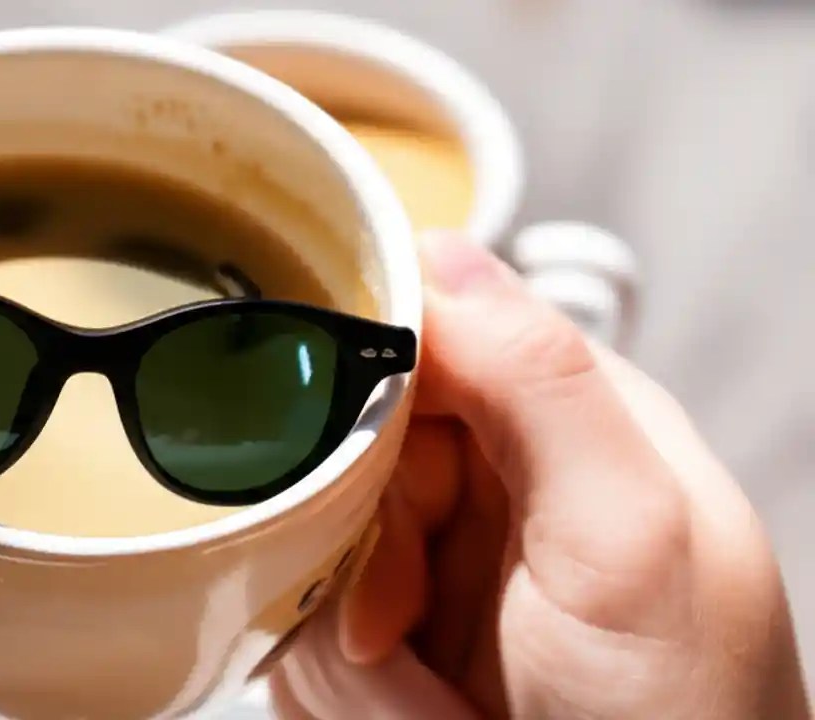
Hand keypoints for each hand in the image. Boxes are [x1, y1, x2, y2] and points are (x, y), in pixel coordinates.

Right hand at [272, 233, 809, 718]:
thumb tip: (441, 253)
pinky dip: (338, 682)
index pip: (431, 337)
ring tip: (424, 698)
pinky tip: (405, 711)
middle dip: (359, 546)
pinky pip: (311, 623)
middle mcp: (503, 489)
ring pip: (317, 543)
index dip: (372, 387)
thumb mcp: (625, 538)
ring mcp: (448, 570)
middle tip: (396, 624)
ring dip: (349, 635)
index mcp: (571, 426)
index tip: (346, 456)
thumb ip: (544, 383)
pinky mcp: (404, 643)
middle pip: (354, 449)